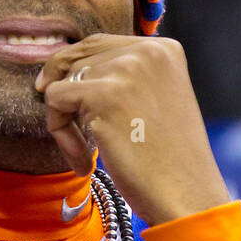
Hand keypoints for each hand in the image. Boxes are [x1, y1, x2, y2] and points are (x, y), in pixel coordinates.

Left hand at [34, 34, 230, 225]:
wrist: (186, 195)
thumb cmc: (168, 162)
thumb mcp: (154, 102)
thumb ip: (123, 78)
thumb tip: (62, 66)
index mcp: (163, 49)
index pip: (97, 45)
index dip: (73, 74)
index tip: (68, 107)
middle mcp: (147, 50)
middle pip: (75, 60)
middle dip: (65, 98)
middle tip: (78, 139)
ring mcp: (126, 69)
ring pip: (60, 82)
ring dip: (63, 122)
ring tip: (86, 156)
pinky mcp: (104, 94)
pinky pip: (54, 100)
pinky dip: (60, 134)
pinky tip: (84, 162)